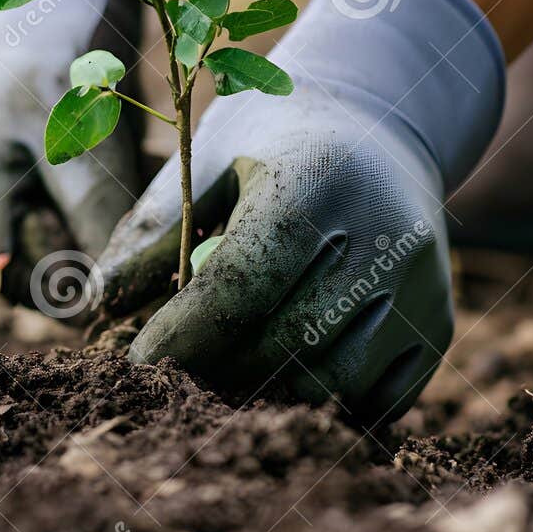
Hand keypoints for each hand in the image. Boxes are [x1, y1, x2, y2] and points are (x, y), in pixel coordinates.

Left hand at [96, 0, 504, 420]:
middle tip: (171, 386)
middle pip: (284, 345)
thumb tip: (93, 301)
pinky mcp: (440, 324)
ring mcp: (422, 286)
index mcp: (316, 182)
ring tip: (221, 385)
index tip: (136, 365)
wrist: (382, 124)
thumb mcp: (208, 158)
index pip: (242, 284)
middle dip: (216, 376)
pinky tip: (283, 384)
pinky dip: (324, 407)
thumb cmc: (273, 142)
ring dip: (266, 397)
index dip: (182, 335)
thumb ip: (156, 229)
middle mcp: (383, 236)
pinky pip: (376, 402)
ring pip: (330, 384)